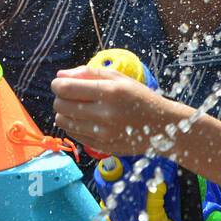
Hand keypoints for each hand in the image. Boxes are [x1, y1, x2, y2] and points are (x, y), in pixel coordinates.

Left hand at [51, 65, 183, 155]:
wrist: (163, 127)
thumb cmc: (141, 98)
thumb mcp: (121, 79)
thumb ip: (89, 73)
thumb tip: (60, 76)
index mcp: (110, 92)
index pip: (66, 88)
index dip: (57, 85)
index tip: (62, 85)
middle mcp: (105, 113)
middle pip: (61, 105)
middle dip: (61, 98)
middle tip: (71, 97)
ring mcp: (103, 133)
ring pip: (63, 122)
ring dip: (65, 113)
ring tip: (77, 109)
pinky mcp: (102, 146)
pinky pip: (74, 135)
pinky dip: (73, 126)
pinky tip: (85, 121)